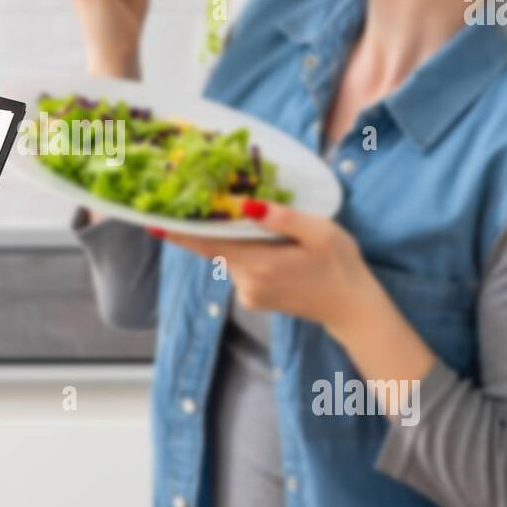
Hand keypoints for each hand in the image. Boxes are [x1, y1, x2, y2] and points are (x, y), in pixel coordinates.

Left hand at [154, 200, 382, 338]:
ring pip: (228, 256)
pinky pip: (240, 266)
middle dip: (206, 224)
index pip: (209, 245)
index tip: (152, 222)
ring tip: (240, 214)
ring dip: (230, 237)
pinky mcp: (254, 297)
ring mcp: (249, 293)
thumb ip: (282, 218)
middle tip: (195, 196)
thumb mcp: (320, 232)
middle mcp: (247, 283)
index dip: (180, 232)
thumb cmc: (341, 266)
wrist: (353, 309)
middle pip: (215, 248)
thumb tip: (246, 205)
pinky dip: (243, 250)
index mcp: (260, 265)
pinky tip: (265, 241)